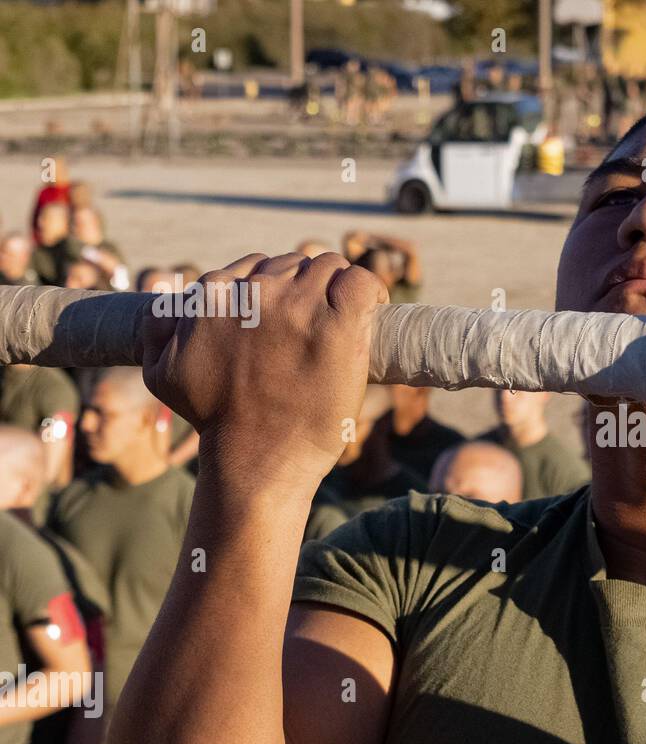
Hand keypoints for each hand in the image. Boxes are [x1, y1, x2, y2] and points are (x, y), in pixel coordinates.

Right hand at [141, 253, 386, 488]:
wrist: (256, 459)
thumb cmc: (214, 422)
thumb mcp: (161, 373)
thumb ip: (155, 326)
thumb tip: (165, 291)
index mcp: (213, 297)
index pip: (253, 267)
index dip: (273, 290)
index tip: (284, 316)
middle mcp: (256, 293)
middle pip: (292, 264)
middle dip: (303, 288)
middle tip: (313, 325)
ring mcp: (299, 307)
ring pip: (327, 266)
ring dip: (334, 288)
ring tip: (340, 319)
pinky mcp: (339, 326)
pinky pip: (361, 281)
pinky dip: (370, 288)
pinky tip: (370, 307)